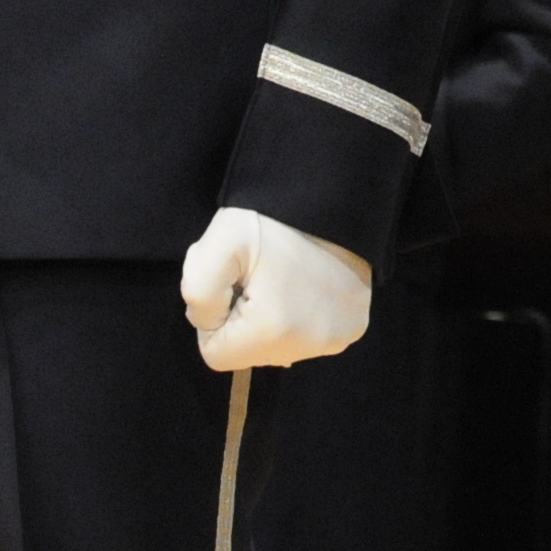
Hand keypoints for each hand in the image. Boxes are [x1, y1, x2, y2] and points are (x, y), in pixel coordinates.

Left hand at [179, 207, 373, 370]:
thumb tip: (211, 323)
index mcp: (272, 331)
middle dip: (243, 321)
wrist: (333, 196)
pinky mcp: (352, 328)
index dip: (215, 317)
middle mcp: (310, 346)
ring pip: (277, 348)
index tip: (233, 283)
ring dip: (270, 321)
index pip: (216, 354)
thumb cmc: (274, 218)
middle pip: (249, 354)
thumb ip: (197, 290)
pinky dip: (297, 318)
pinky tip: (303, 288)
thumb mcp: (219, 240)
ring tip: (282, 280)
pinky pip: (306, 339)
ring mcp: (336, 340)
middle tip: (257, 278)